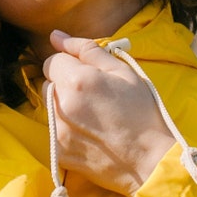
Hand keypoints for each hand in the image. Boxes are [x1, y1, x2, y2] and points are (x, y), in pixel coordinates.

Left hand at [42, 31, 174, 195]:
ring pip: (49, 107)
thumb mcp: (123, 72)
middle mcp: (61, 105)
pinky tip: (90, 133)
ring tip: (93, 116)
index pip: (51, 61)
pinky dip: (67, 128)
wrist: (149, 161)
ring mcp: (57, 130)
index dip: (68, 64)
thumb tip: (56, 36)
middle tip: (93, 96)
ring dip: (64, 106)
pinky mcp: (58, 151)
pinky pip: (54, 130)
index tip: (87, 75)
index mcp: (77, 80)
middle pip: (47, 84)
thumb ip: (87, 50)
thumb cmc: (142, 112)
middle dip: (64, 84)